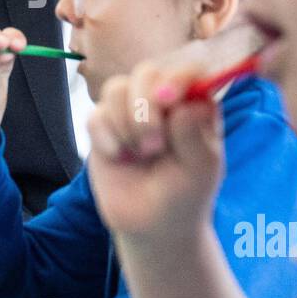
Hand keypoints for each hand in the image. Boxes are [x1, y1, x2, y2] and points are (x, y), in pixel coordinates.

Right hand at [86, 53, 228, 247]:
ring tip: (141, 154)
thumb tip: (180, 106)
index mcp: (194, 104)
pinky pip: (95, 115)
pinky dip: (106, 137)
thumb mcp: (201, 170)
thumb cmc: (185, 195)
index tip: (168, 100)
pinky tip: (119, 158)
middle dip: (145, 106)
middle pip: (146, 72)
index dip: (175, 78)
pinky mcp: (103, 126)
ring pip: (116, 88)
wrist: (151, 226)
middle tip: (154, 146)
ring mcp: (130, 111)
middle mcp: (162, 101)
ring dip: (126, 123)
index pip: (187, 72)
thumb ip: (194, 136)